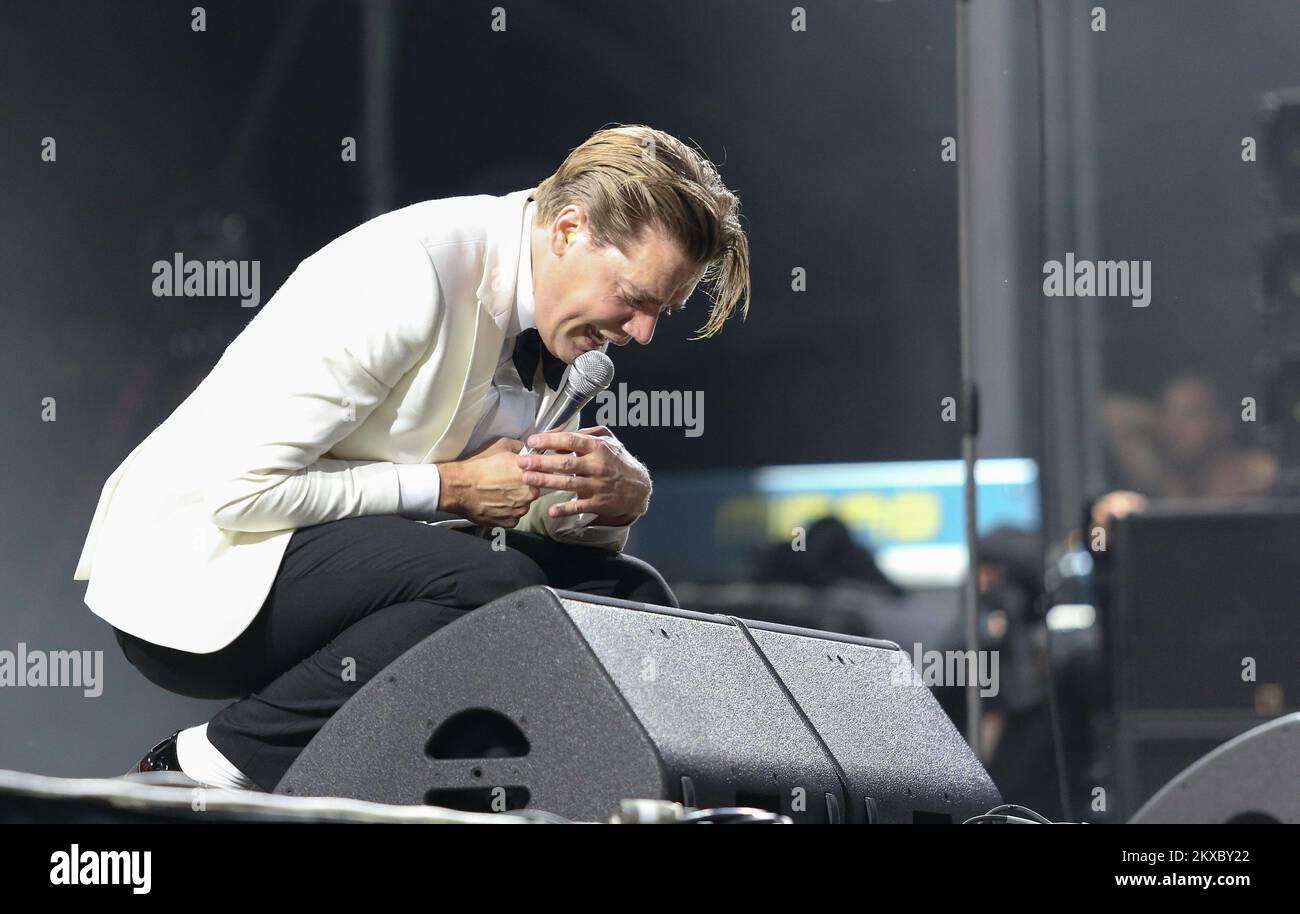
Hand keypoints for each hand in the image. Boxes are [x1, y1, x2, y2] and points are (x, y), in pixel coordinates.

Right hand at [438, 437, 539, 527]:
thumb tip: (525, 448)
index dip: (528, 474)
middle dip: (521, 488)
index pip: (539, 475)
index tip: (519, 473)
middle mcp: (528, 494)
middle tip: (504, 483)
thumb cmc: (478, 466)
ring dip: (514, 501)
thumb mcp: (501, 445)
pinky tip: (495, 503)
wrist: (459, 486)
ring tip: (497, 494)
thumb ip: (519, 447)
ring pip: (522, 505)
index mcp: (530, 474)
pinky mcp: (509, 522)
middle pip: (531, 491)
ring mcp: (519, 510)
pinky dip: (506, 513)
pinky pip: (513, 518)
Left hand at [517, 426, 649, 525]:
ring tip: (528, 479)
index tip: (532, 441)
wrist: (638, 488)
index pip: (571, 441)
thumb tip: (561, 435)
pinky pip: (578, 506)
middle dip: (542, 462)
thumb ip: (586, 435)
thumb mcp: (608, 441)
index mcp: (599, 448)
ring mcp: (597, 486)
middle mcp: (598, 466)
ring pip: (568, 484)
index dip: (550, 441)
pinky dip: (564, 509)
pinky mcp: (598, 503)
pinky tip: (551, 510)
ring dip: (546, 481)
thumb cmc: (619, 461)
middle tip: (522, 461)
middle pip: (566, 464)